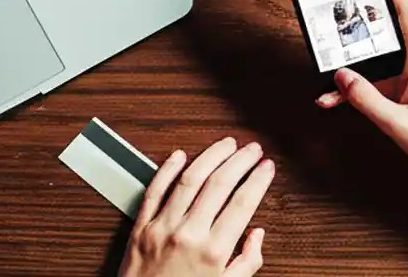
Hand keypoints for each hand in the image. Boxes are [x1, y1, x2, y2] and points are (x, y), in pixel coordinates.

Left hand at [120, 138, 273, 276]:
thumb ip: (246, 263)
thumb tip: (257, 235)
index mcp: (214, 252)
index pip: (243, 203)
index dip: (258, 180)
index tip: (267, 167)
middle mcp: (188, 235)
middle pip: (220, 184)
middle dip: (241, 160)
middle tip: (253, 149)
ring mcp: (162, 228)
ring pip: (190, 179)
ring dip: (211, 156)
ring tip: (226, 145)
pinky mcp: (140, 228)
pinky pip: (154, 190)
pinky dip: (167, 169)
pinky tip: (180, 155)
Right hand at [316, 0, 407, 185]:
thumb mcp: (398, 125)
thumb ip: (366, 100)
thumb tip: (342, 77)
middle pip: (389, 34)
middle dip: (360, 30)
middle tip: (335, 20)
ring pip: (382, 61)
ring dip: (357, 71)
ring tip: (329, 83)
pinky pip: (386, 80)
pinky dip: (366, 88)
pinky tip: (343, 101)